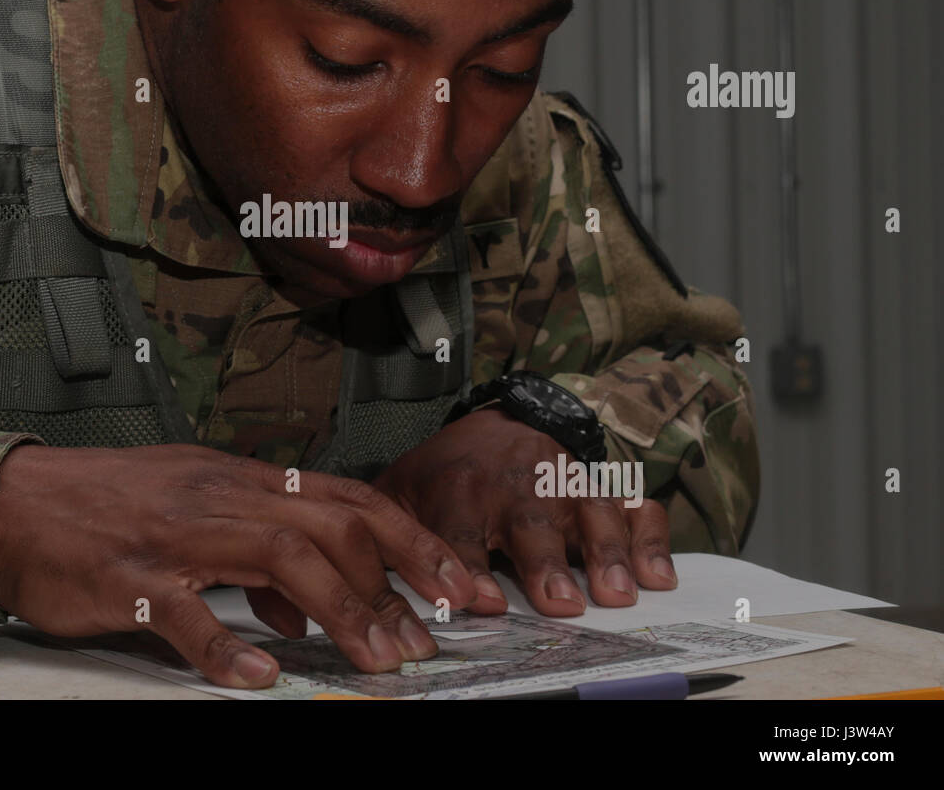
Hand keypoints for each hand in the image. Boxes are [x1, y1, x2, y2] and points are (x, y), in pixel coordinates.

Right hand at [0, 443, 476, 687]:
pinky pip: (186, 615)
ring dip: (339, 610)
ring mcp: (177, 536)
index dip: (414, 541)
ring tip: (378, 660)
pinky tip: (258, 677)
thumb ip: (255, 550)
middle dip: (396, 579)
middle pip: (331, 523)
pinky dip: (227, 648)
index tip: (461, 585)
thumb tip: (307, 606)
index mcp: (241, 481)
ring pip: (278, 557)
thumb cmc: (108, 505)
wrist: (16, 502)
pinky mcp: (130, 580)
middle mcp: (221, 497)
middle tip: (431, 637)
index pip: (348, 498)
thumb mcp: (195, 510)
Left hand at [372, 407, 677, 616]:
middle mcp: (515, 481)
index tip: (480, 600)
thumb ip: (391, 536)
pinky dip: (651, 538)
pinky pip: (634, 506)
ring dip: (605, 552)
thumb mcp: (405, 493)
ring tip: (618, 594)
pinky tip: (660, 574)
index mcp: (459, 486)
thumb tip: (368, 582)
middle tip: (560, 605)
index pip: (460, 529)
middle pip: (531, 521)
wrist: (496, 422)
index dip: (468, 564)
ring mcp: (564, 481)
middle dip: (545, 562)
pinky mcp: (600, 486)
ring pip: (588, 511)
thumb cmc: (446, 473)